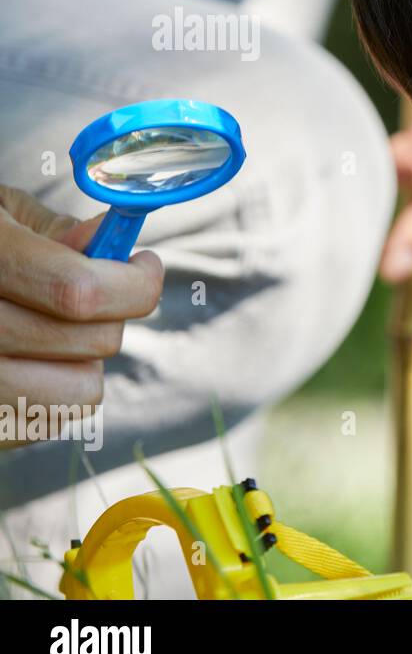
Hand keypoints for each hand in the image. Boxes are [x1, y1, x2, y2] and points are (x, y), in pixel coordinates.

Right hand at [0, 185, 162, 448]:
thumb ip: (56, 231)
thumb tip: (114, 246)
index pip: (80, 291)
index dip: (133, 282)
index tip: (143, 265)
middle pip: (91, 341)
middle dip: (111, 316)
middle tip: (93, 296)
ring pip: (80, 392)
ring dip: (83, 362)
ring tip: (53, 334)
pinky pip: (49, 423)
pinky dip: (54, 394)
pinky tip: (26, 363)